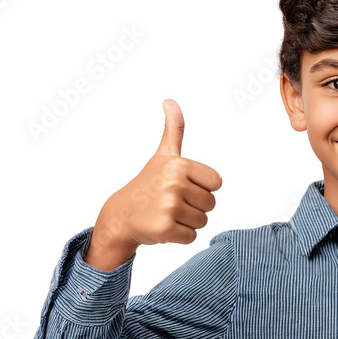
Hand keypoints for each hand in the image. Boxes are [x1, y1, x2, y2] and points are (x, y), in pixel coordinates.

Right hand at [92, 99, 222, 255]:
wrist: (121, 215)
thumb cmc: (148, 184)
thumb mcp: (163, 155)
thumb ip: (174, 129)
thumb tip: (170, 101)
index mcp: (179, 165)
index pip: (216, 183)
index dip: (202, 188)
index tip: (182, 186)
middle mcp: (175, 184)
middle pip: (210, 204)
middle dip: (194, 206)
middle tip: (171, 202)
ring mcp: (169, 207)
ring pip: (202, 221)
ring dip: (187, 222)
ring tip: (166, 213)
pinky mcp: (165, 229)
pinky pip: (191, 237)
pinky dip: (180, 236)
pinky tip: (163, 226)